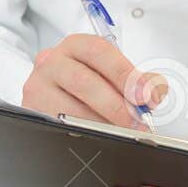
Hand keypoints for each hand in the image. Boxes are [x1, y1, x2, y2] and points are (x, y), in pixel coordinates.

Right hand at [23, 33, 166, 129]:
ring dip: (102, 126)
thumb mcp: (112, 75)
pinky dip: (85, 136)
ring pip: (70, 110)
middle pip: (83, 81)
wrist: (55, 99)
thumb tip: (154, 91)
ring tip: (122, 134)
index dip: (124, 73)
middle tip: (137, 122)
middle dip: (116, 105)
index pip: (98, 51)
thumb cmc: (88, 86)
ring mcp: (38, 88)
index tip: (144, 96)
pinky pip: (60, 128)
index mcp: (75, 46)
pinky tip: (100, 140)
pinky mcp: (33, 112)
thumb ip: (137, 81)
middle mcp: (51, 63)